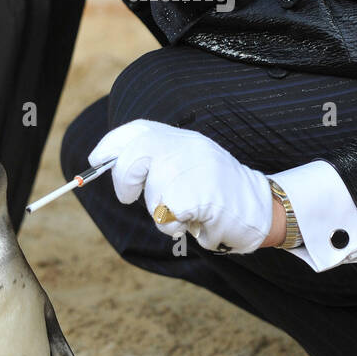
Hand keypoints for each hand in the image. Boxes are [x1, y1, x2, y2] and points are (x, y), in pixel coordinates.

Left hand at [89, 119, 273, 253]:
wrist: (260, 208)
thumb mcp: (188, 164)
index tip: (97, 160)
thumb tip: (112, 165)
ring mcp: (196, 169)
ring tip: (182, 212)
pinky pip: (166, 215)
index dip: (112, 144)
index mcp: (183, 138)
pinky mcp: (202, 196)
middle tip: (126, 197)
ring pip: (151, 193)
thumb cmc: (216, 192)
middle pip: (136, 153)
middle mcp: (189, 147)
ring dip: (158, 212)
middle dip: (122, 178)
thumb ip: (158, 159)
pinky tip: (191, 222)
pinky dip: (170, 225)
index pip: (139, 129)